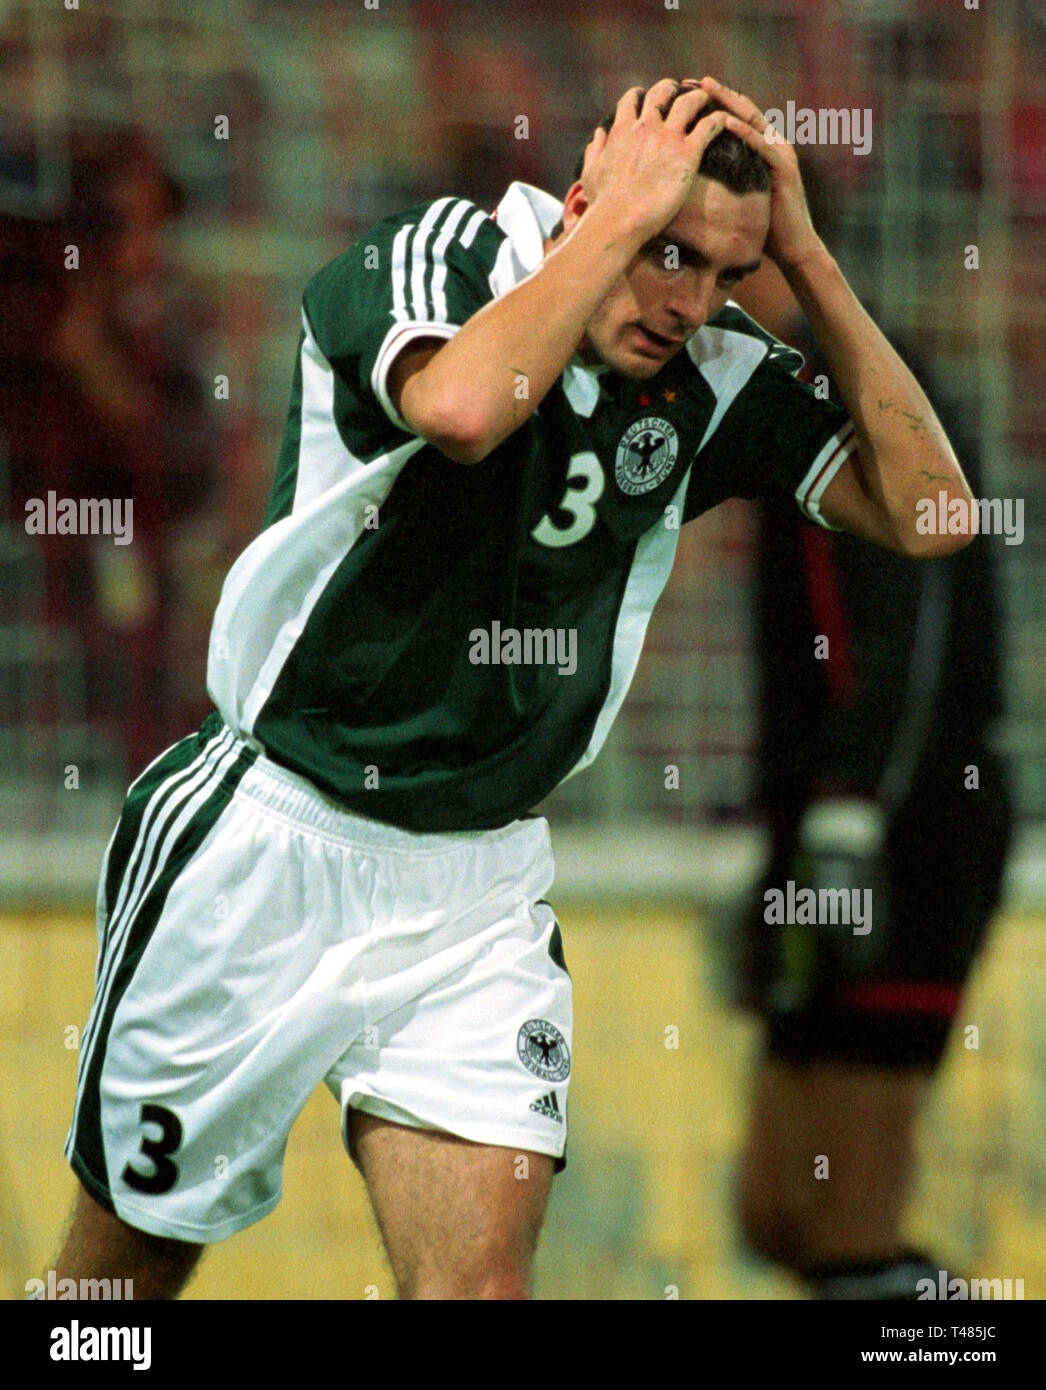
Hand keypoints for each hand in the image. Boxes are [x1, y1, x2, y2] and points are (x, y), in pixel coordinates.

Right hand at [579, 78, 730, 244]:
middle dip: (672, 89)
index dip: (642, 96)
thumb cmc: (602, 204)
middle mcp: (646, 127)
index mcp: (622, 130)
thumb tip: (599, 134)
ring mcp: (668, 138)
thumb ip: (595, 151)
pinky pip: (709, 126)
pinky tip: (725, 122)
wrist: (618, 221)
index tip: (648, 98)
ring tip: (706, 100)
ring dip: (699, 98)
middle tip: (681, 93)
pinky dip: (718, 120)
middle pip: (662, 92)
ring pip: (689, 102)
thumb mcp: (591, 173)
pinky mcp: (687, 154)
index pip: (632, 100)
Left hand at [696, 75, 827, 270]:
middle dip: (717, 94)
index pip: (735, 117)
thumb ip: (726, 178)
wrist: (792, 248)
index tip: (686, 91)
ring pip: (752, 119)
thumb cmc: (763, 227)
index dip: (712, 103)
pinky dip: (744, 132)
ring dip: (728, 102)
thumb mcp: (739, 196)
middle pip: (742, 110)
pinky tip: (727, 121)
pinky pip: (761, 145)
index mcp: (761, 147)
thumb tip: (693, 177)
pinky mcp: (784, 167)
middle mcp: (773, 143)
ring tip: (706, 88)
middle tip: (691, 80)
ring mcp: (781, 152)